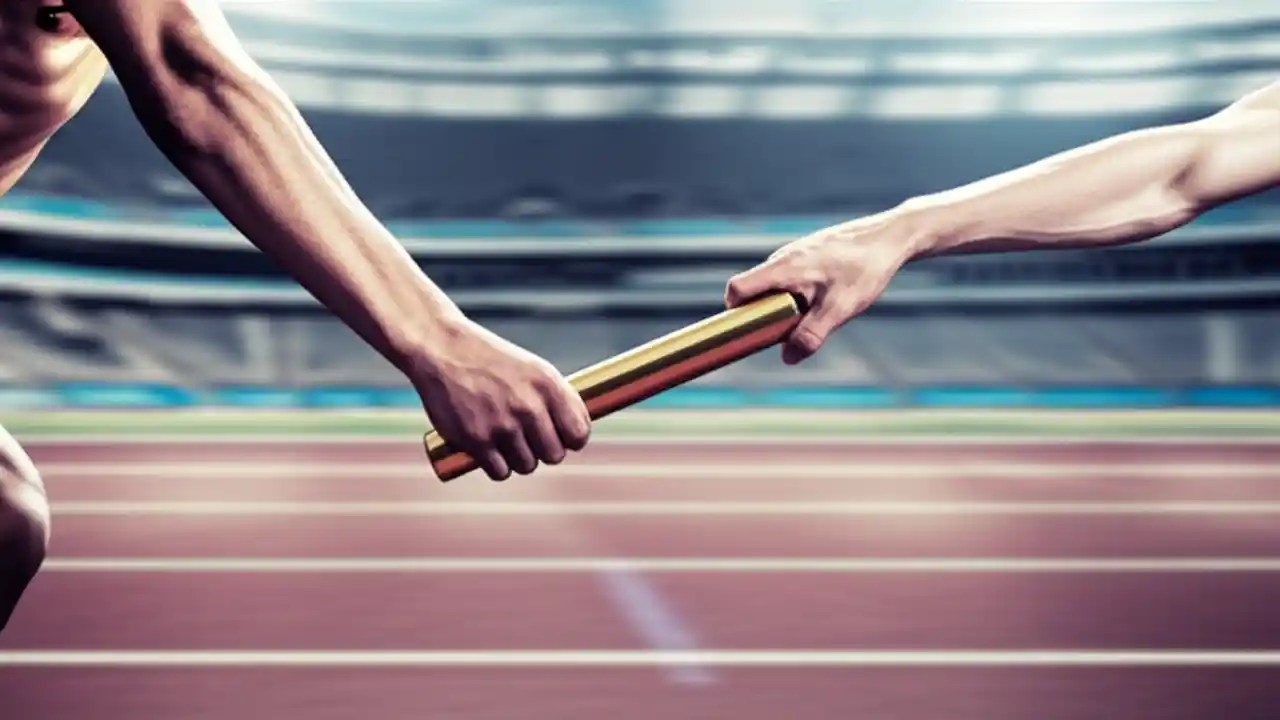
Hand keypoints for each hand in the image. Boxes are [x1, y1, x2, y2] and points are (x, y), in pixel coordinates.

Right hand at [405, 319, 590, 480]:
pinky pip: (500, 472)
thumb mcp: (533, 369)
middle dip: (544, 450)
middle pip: (554, 455)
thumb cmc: (491, 361)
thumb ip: (556, 400)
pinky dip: (496, 466)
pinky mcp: (476, 441)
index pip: (579, 433)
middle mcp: (529, 407)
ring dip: (519, 458)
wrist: (442, 350)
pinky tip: (491, 451)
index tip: (561, 436)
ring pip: (527, 466)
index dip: (571, 439)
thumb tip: (577, 436)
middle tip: (529, 438)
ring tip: (506, 440)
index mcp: (548, 385)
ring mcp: (502, 426)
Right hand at [724, 209, 926, 363]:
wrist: (890, 238)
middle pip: (753, 291)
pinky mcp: (807, 254)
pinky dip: (797, 294)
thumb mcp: (839, 309)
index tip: (748, 333)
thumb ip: (810, 335)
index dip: (734, 313)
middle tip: (790, 330)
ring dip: (783, 306)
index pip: (737, 289)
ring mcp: (794, 253)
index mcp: (783, 269)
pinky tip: (826, 298)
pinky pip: (789, 279)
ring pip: (773, 286)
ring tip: (816, 313)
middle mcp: (782, 257)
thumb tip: (787, 358)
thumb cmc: (864, 271)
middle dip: (764, 315)